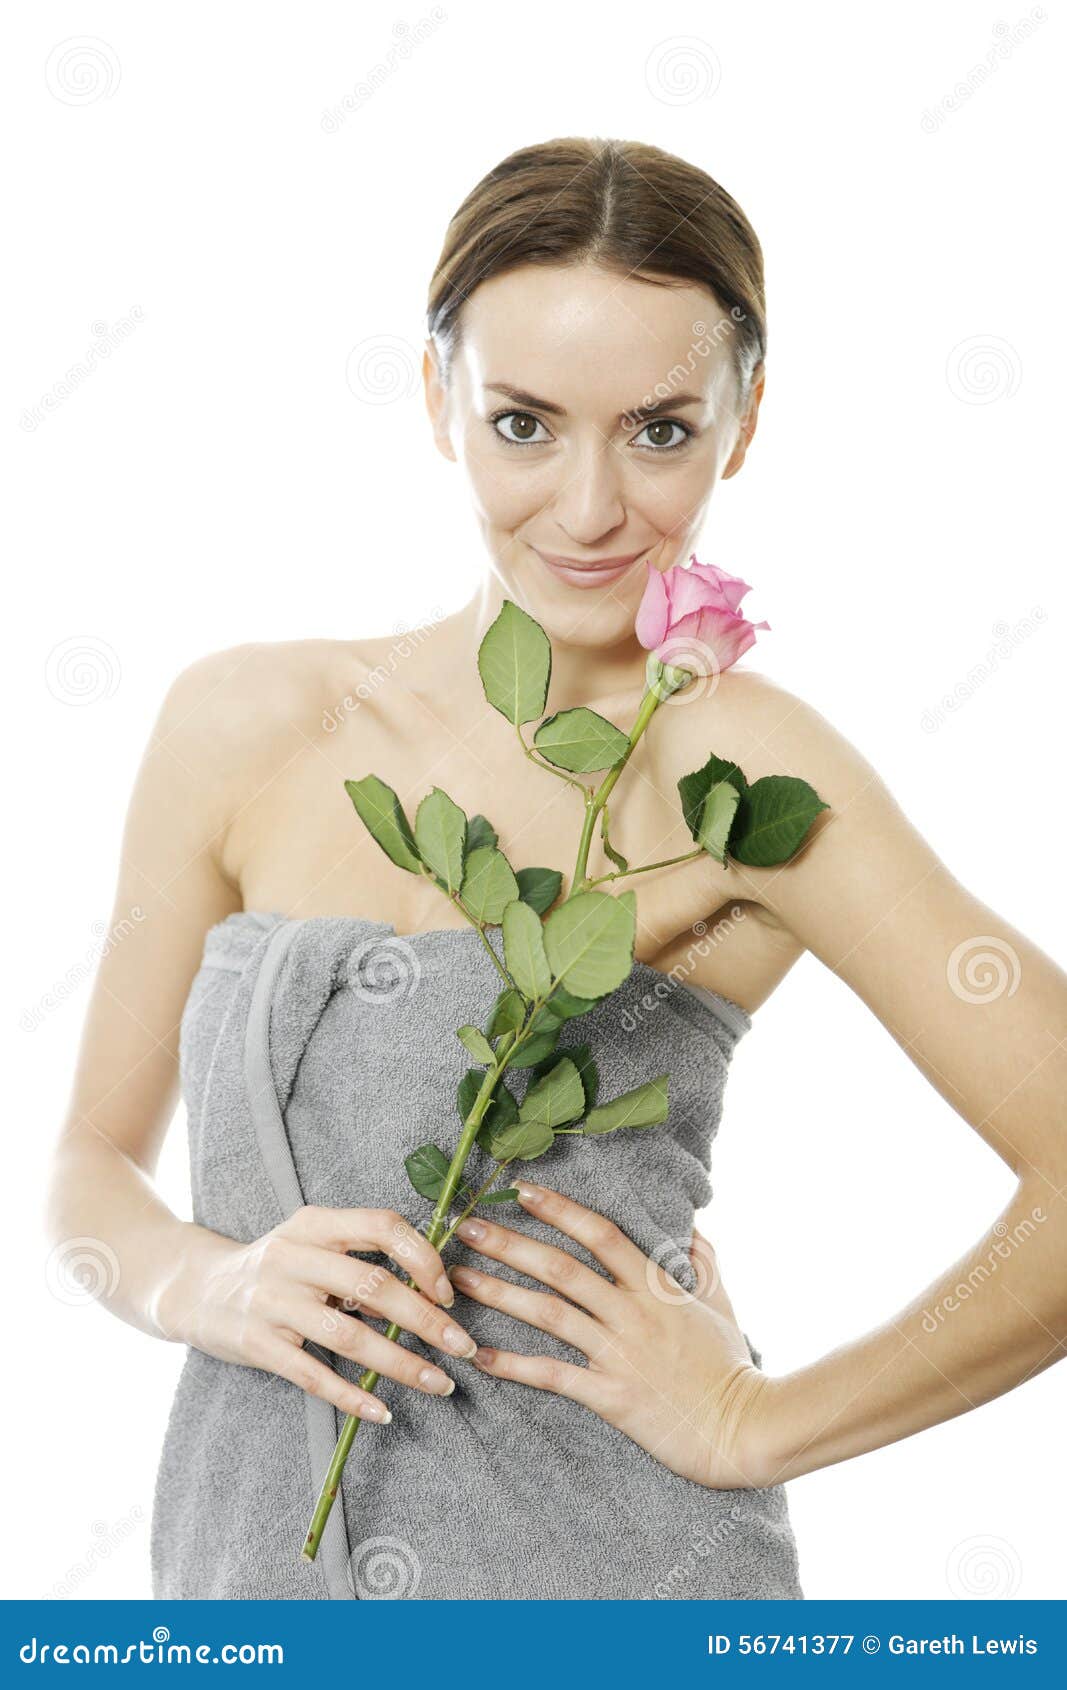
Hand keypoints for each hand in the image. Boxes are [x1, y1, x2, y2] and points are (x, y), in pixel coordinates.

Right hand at [158, 1206, 479, 1419]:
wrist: (197, 1289)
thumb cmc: (275, 1268)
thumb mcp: (312, 1246)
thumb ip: (361, 1262)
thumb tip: (427, 1294)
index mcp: (315, 1223)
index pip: (382, 1225)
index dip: (423, 1257)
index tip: (448, 1292)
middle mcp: (293, 1256)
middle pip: (373, 1284)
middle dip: (426, 1319)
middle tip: (463, 1346)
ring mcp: (272, 1300)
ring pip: (349, 1335)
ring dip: (401, 1363)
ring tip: (439, 1383)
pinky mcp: (257, 1343)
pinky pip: (312, 1374)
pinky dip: (351, 1396)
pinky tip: (382, 1412)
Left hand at [447, 1182, 776, 1488]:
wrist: (744, 1428)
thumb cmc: (730, 1366)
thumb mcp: (720, 1302)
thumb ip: (701, 1261)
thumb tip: (690, 1228)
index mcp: (654, 1285)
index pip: (599, 1233)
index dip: (558, 1208)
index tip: (521, 1190)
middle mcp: (631, 1312)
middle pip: (560, 1267)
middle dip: (508, 1244)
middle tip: (465, 1227)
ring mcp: (619, 1353)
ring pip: (548, 1313)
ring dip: (498, 1293)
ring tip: (456, 1281)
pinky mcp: (610, 1395)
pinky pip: (552, 1375)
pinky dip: (513, 1364)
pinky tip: (480, 1355)